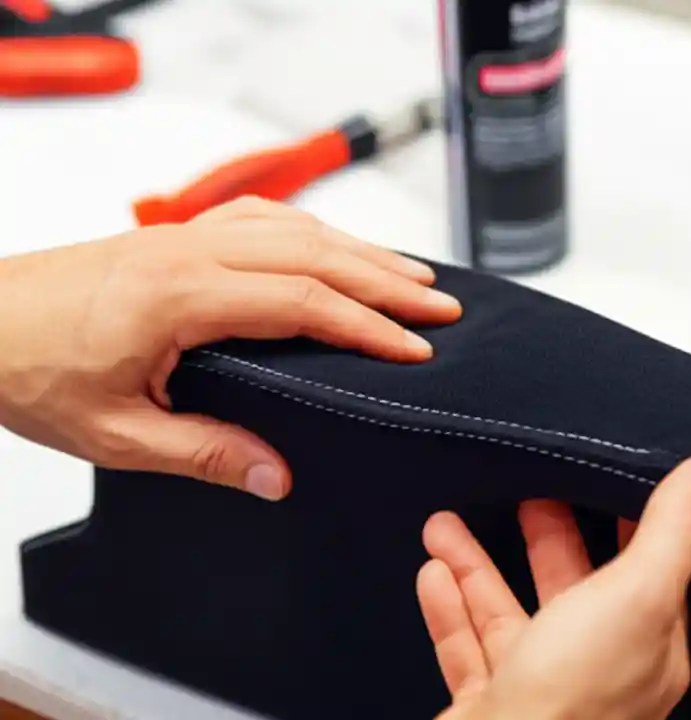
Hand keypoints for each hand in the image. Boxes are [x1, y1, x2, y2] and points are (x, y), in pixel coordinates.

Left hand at [0, 197, 460, 499]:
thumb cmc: (24, 368)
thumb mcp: (112, 432)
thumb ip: (201, 452)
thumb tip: (277, 475)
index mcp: (178, 295)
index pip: (301, 301)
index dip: (368, 325)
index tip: (417, 346)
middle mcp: (188, 251)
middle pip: (314, 253)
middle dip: (387, 279)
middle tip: (443, 304)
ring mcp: (182, 234)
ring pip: (294, 228)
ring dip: (359, 250)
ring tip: (413, 274)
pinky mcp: (173, 235)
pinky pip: (262, 217)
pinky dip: (315, 231)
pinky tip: (336, 246)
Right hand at [417, 456, 690, 719]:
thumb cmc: (575, 697)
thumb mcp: (638, 596)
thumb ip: (672, 534)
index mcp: (648, 647)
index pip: (648, 574)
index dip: (629, 524)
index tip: (605, 477)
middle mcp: (597, 672)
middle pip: (574, 589)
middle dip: (548, 537)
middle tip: (528, 488)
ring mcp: (540, 693)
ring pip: (508, 615)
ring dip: (476, 567)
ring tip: (444, 522)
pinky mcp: (490, 709)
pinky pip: (467, 651)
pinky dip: (449, 610)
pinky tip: (431, 572)